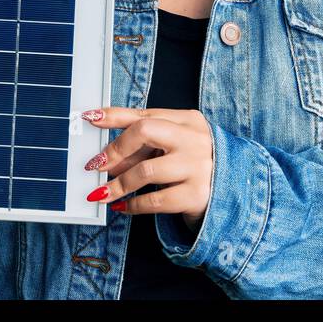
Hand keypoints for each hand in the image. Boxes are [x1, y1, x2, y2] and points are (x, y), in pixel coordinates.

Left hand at [80, 107, 213, 229]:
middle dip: (115, 149)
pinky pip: (154, 200)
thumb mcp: (175, 145)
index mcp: (188, 120)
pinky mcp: (196, 195)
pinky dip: (133, 205)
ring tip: (102, 192)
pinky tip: (123, 206)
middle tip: (96, 165)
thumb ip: (144, 144)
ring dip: (118, 184)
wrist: (233, 194)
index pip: (144, 115)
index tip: (90, 119)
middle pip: (145, 132)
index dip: (113, 116)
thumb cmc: (194, 166)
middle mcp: (194, 139)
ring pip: (146, 171)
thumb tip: (104, 155)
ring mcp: (198, 167)